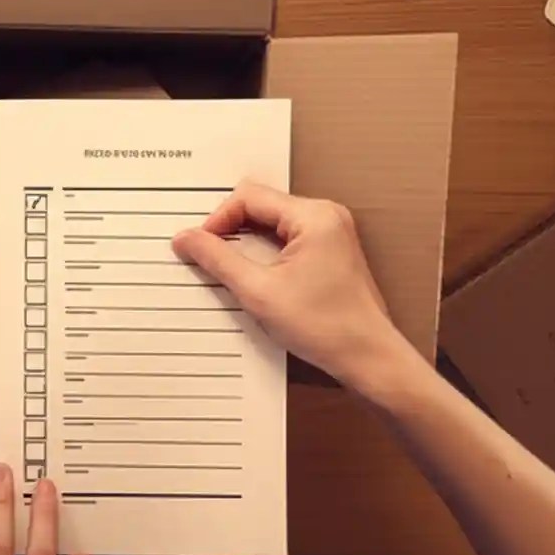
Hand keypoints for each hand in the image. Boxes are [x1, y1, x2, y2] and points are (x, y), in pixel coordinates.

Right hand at [172, 180, 408, 387]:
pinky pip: (285, 238)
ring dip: (246, 244)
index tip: (199, 246)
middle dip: (230, 230)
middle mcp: (325, 216)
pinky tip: (255, 279)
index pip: (249, 197)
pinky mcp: (328, 250)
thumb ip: (218, 260)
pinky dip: (264, 254)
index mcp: (313, 216)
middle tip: (210, 258)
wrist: (367, 357)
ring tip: (232, 272)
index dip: (217, 220)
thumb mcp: (259, 292)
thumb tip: (187, 239)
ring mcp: (329, 232)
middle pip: (260, 206)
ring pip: (271, 223)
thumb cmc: (326, 327)